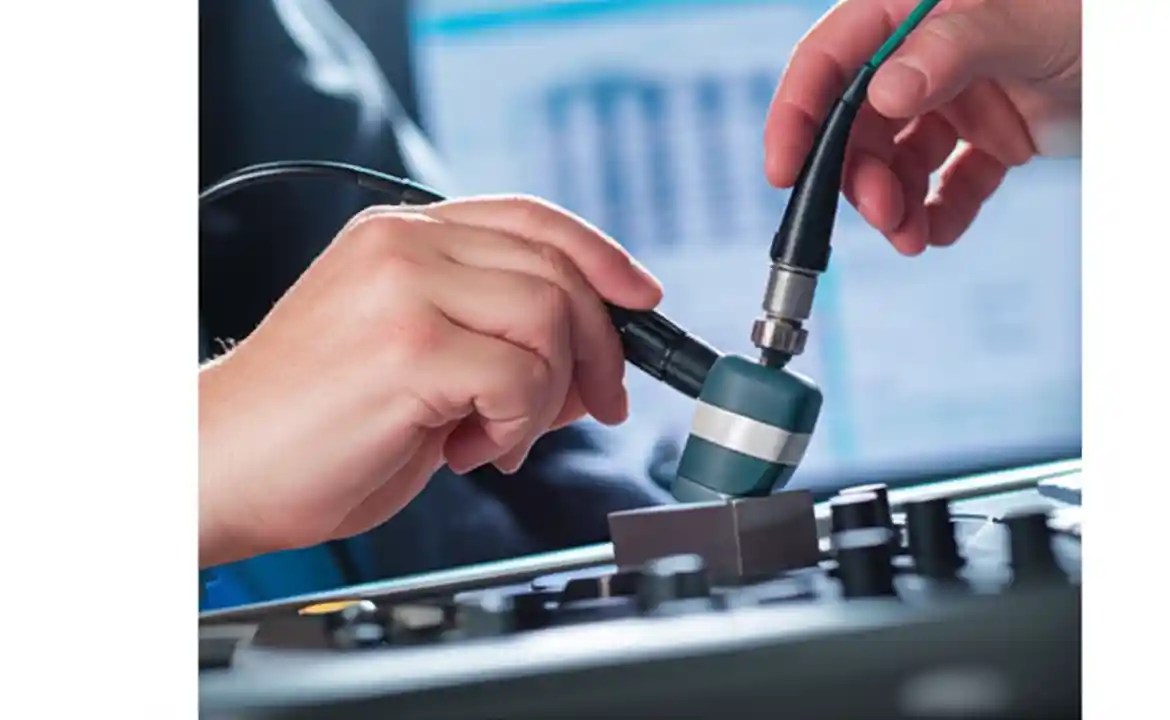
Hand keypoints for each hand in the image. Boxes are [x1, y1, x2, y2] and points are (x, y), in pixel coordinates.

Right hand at [198, 196, 661, 567]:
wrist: (218, 466)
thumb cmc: (313, 424)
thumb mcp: (420, 361)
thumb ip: (500, 343)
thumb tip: (592, 363)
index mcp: (402, 236)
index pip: (532, 219)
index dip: (602, 257)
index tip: (641, 302)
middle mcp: (404, 246)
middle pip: (559, 271)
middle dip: (599, 349)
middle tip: (593, 407)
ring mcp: (405, 287)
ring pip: (551, 319)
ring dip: (548, 396)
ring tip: (494, 436)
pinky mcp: (410, 344)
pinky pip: (524, 377)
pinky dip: (517, 427)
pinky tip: (466, 449)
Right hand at [765, 0, 1080, 254]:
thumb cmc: (1104, 15)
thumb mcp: (1026, 20)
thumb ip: (951, 48)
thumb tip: (882, 94)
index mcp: (915, 6)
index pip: (831, 57)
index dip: (798, 112)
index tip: (783, 169)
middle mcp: (928, 54)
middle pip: (859, 121)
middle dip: (858, 175)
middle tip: (881, 214)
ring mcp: (959, 95)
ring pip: (899, 159)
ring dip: (895, 203)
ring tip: (910, 236)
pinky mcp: (992, 136)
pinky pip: (950, 182)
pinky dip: (941, 211)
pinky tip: (942, 228)